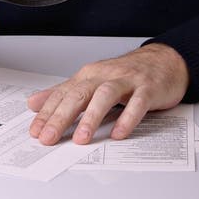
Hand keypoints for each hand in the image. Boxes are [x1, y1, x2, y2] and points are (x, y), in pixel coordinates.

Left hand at [27, 42, 188, 144]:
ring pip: (105, 95)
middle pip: (79, 94)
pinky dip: (127, 118)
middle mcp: (105, 76)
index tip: (35, 131)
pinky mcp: (148, 89)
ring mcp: (127, 81)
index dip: (47, 112)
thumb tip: (34, 103)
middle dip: (62, 116)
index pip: (63, 93)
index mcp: (89, 76)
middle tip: (49, 137)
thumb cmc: (126, 74)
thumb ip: (64, 93)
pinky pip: (137, 104)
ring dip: (91, 117)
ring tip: (81, 138)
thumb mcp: (92, 81)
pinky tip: (118, 133)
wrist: (163, 61)